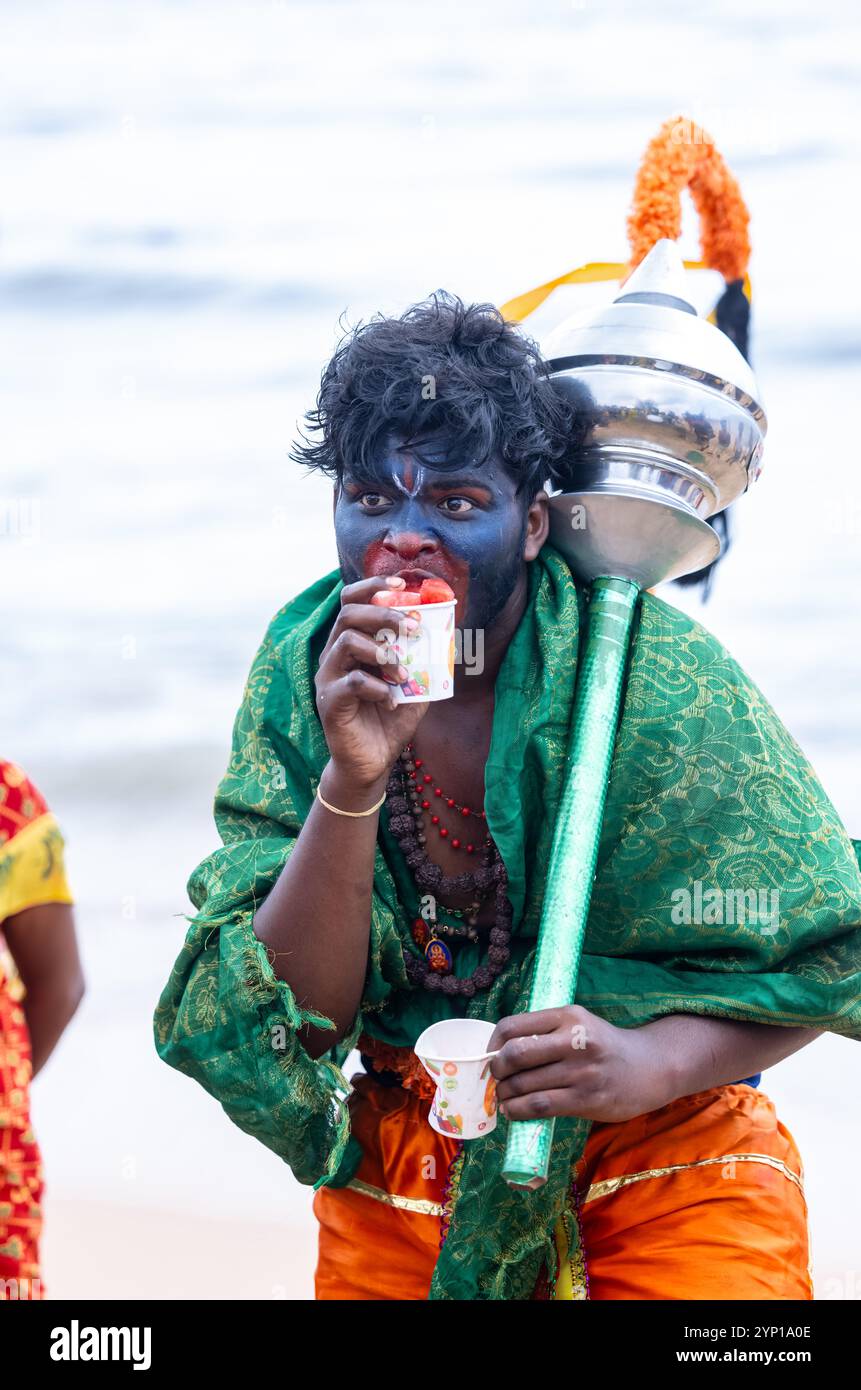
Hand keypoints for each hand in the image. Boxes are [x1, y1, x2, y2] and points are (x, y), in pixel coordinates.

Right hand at [314, 575, 430, 788]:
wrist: (372, 762)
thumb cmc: (389, 719)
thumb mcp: (415, 685)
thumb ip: (425, 660)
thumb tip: (450, 633)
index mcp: (351, 643)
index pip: (351, 600)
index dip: (373, 586)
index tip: (401, 583)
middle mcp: (334, 655)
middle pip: (348, 613)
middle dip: (384, 614)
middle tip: (413, 627)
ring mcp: (328, 678)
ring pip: (347, 642)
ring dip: (384, 652)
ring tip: (403, 673)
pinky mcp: (329, 702)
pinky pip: (352, 682)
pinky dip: (378, 688)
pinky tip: (391, 702)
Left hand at [488, 1005, 671, 1124]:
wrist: (650, 1067)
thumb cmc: (604, 1046)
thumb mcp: (578, 1024)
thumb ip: (545, 1032)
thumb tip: (499, 1052)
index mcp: (568, 1015)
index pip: (513, 1026)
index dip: (492, 1043)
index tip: (489, 1056)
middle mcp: (574, 1040)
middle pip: (515, 1054)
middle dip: (496, 1070)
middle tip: (495, 1078)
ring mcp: (581, 1071)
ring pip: (524, 1084)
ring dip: (505, 1094)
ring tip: (503, 1097)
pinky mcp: (587, 1099)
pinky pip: (540, 1106)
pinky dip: (518, 1110)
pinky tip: (513, 1111)